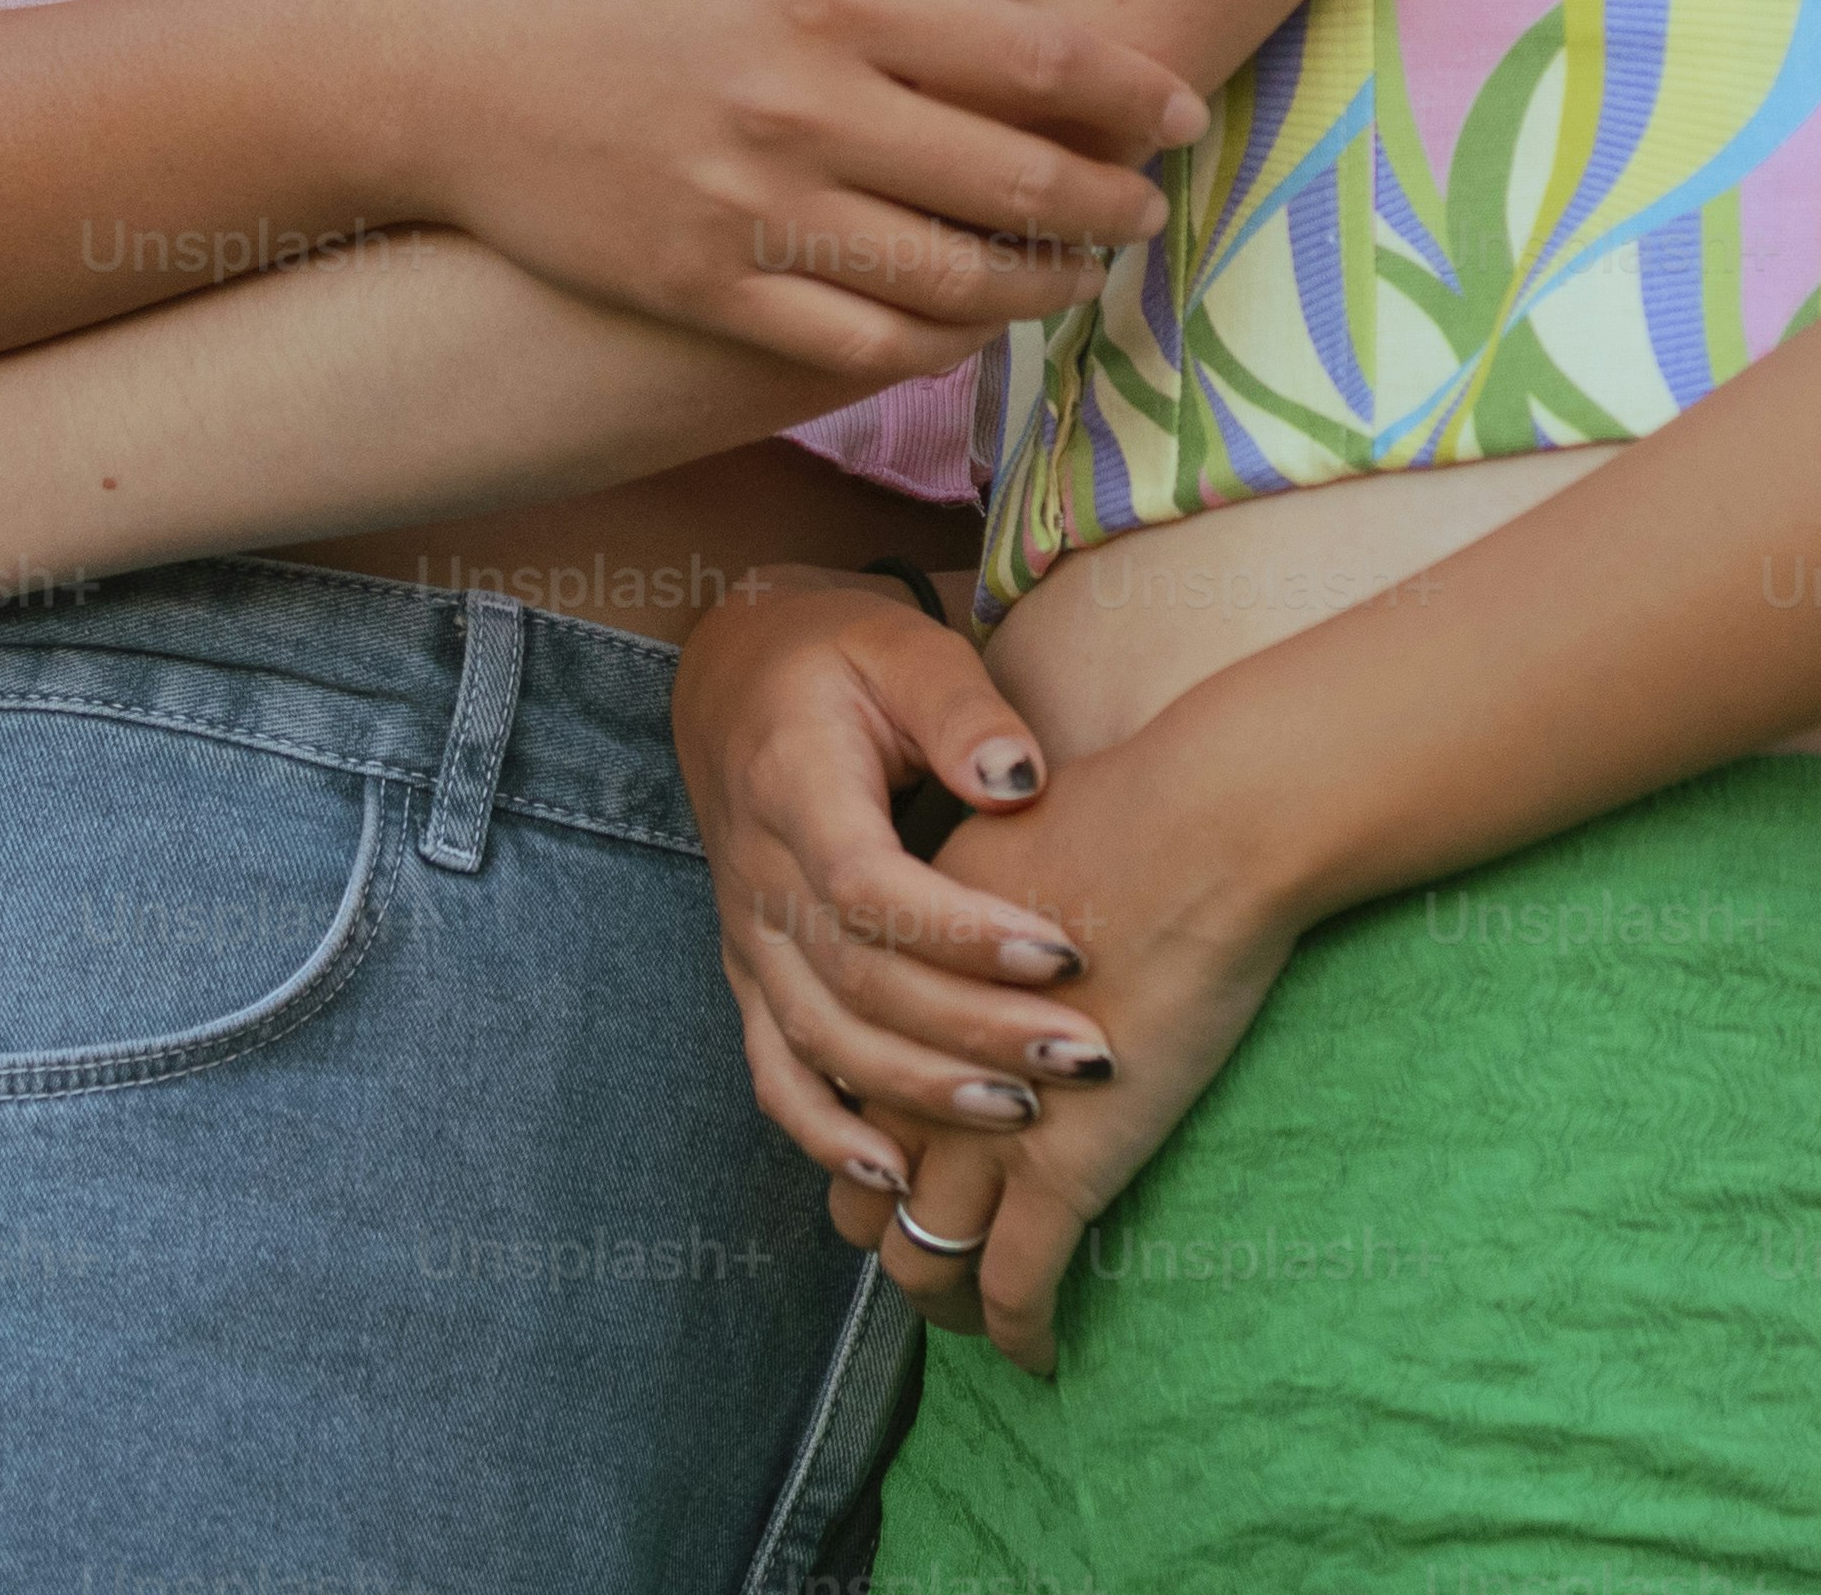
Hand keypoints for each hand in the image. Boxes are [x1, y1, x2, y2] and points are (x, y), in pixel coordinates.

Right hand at [378, 0, 1204, 380]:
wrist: (453, 66)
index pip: (1039, 55)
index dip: (1133, 92)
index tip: (1181, 113)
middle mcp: (802, 100)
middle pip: (1017, 177)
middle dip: (1111, 201)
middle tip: (1149, 209)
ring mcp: (752, 205)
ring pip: (954, 276)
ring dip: (1043, 284)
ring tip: (1078, 273)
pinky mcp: (703, 288)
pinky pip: (860, 339)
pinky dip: (938, 341)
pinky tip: (972, 326)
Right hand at [676, 566, 1111, 1190]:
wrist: (737, 679)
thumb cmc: (841, 656)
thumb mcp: (903, 646)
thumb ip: (960, 708)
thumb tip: (1019, 782)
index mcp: (794, 788)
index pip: (872, 886)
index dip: (965, 934)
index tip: (1066, 953)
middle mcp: (760, 877)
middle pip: (858, 982)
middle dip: (973, 1032)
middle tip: (1083, 1057)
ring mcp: (750, 938)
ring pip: (821, 1041)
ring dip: (920, 1093)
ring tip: (1022, 1117)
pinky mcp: (754, 976)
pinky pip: (773, 1072)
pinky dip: (825, 1132)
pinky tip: (894, 1173)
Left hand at [825, 759, 1299, 1375]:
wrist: (1205, 829)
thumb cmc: (1125, 812)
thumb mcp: (998, 836)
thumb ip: (966, 896)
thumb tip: (980, 903)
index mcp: (895, 991)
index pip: (846, 1105)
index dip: (870, 1151)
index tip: (905, 1171)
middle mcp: (915, 1070)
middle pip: (866, 1199)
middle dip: (894, 1240)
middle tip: (936, 1261)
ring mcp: (985, 1128)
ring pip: (924, 1261)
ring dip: (944, 1303)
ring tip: (978, 1323)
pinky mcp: (1064, 1171)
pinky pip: (1016, 1289)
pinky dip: (1021, 1336)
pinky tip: (1040, 1357)